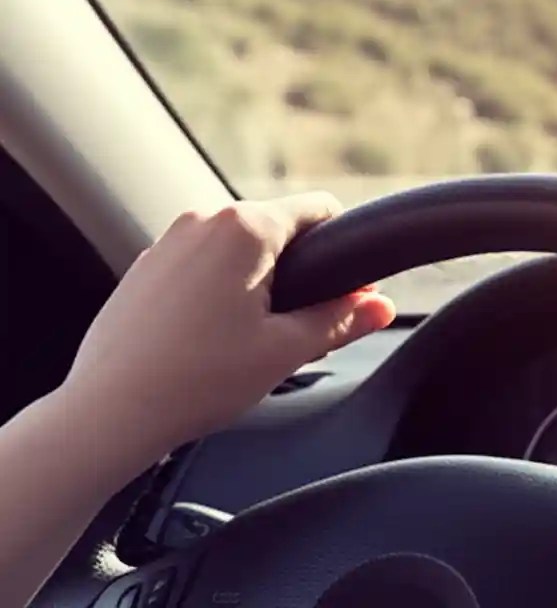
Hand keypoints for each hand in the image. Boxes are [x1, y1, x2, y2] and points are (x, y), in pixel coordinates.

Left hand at [59, 193, 395, 455]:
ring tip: (249, 343)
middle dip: (300, 274)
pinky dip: (219, 294)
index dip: (346, 250)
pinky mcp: (146, 269)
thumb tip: (382, 306)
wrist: (108, 413)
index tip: (350, 294)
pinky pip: (202, 268)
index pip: (321, 209)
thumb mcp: (287, 351)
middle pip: (279, 231)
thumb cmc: (196, 380)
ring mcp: (168, 242)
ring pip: (239, 252)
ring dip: (259, 285)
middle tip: (298, 332)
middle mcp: (204, 221)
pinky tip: (211, 343)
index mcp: (246, 228)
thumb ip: (342, 320)